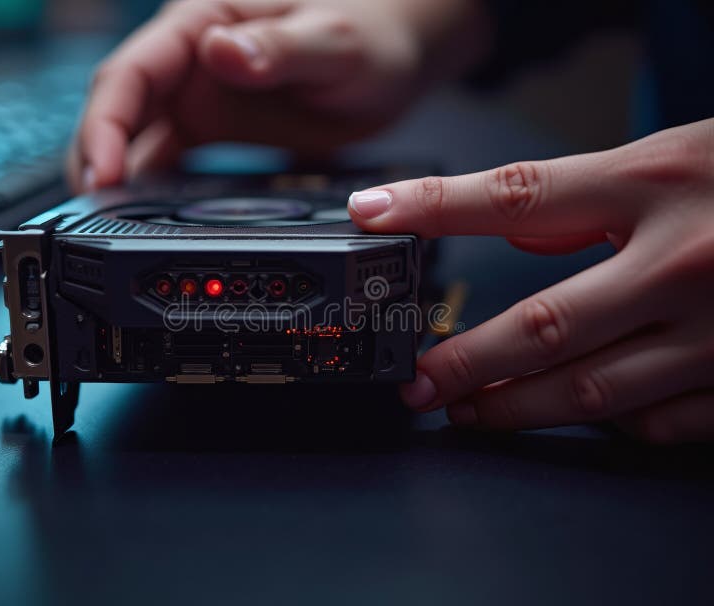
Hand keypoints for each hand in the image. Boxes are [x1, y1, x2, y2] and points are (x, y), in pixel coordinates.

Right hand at [66, 0, 426, 191]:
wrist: (396, 53)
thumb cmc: (370, 28)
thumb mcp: (333, 41)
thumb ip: (279, 48)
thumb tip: (220, 54)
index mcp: (204, 24)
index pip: (131, 73)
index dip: (106, 125)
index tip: (103, 174)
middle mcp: (192, 61)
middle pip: (119, 110)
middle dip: (96, 158)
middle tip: (90, 212)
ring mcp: (203, 96)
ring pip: (138, 138)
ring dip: (117, 178)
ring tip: (104, 224)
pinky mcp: (220, 127)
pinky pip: (172, 159)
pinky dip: (153, 188)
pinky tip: (145, 216)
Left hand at [349, 119, 713, 443]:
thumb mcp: (672, 159)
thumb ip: (586, 199)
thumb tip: (508, 227)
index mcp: (656, 185)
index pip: (514, 195)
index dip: (432, 206)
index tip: (373, 214)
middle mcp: (681, 261)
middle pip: (541, 324)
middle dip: (464, 362)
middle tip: (417, 384)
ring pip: (591, 390)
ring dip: (516, 406)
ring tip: (468, 409)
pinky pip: (660, 417)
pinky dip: (610, 422)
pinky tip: (579, 418)